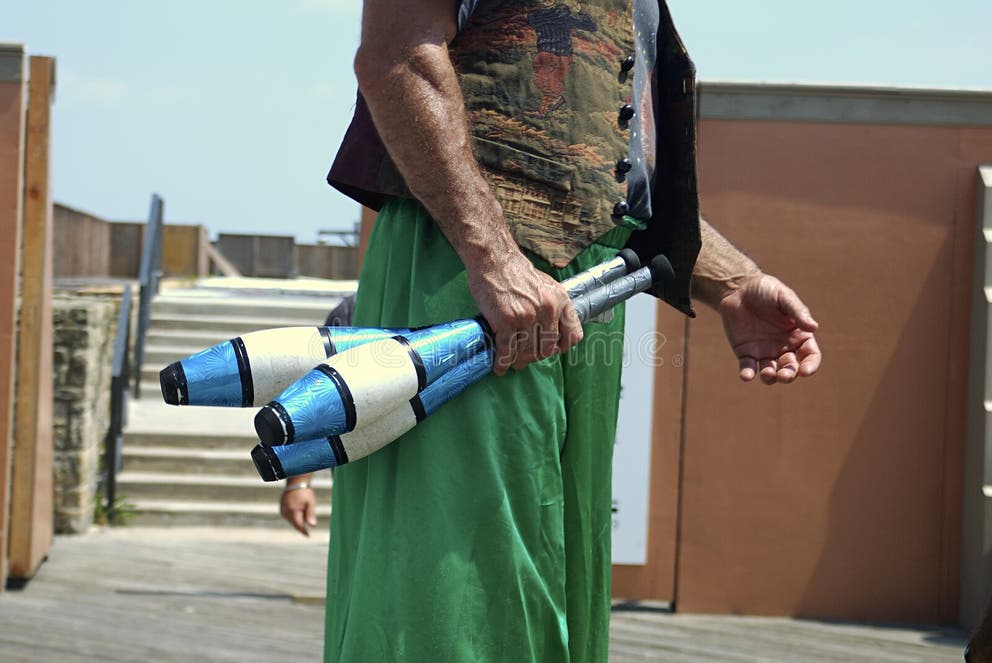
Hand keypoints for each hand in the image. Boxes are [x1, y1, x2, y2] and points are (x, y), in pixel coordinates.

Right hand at [280, 483, 316, 536]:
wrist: (296, 482)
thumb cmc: (304, 492)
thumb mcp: (310, 503)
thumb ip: (310, 514)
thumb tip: (312, 525)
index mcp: (293, 511)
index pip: (298, 525)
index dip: (303, 531)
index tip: (308, 536)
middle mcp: (286, 512)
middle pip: (294, 524)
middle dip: (301, 526)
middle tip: (306, 530)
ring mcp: (282, 510)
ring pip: (291, 520)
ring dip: (297, 521)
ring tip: (303, 514)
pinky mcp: (281, 508)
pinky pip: (288, 516)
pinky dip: (293, 517)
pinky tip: (298, 512)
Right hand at [466, 253, 582, 375]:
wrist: (494, 259)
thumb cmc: (516, 272)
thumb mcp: (546, 285)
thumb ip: (553, 306)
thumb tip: (552, 328)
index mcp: (560, 301)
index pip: (573, 335)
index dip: (562, 347)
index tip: (552, 350)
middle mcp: (547, 310)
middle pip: (547, 349)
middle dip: (536, 356)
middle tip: (526, 357)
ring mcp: (527, 317)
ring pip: (528, 353)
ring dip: (519, 362)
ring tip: (513, 362)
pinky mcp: (506, 321)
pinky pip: (507, 350)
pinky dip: (502, 362)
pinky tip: (499, 366)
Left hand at [717, 274, 820, 383]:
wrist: (738, 288)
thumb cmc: (765, 290)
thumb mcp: (784, 297)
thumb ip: (798, 312)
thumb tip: (814, 327)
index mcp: (798, 335)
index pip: (810, 355)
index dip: (810, 366)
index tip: (805, 371)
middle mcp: (784, 347)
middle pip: (790, 368)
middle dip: (788, 375)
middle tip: (783, 374)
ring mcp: (764, 351)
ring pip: (770, 373)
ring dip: (770, 378)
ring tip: (767, 373)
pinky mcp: (745, 352)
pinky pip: (748, 368)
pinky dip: (747, 374)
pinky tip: (746, 376)